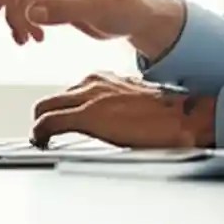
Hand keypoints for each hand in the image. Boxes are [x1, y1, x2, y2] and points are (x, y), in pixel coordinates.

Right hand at [0, 0, 183, 58]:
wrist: (140, 20)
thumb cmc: (127, 5)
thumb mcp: (99, 6)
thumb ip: (65, 8)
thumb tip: (33, 11)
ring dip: (15, 15)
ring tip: (23, 39)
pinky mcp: (56, 1)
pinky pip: (29, 9)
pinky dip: (25, 24)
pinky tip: (32, 40)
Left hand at [31, 72, 215, 148]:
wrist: (183, 117)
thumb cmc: (167, 114)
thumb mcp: (134, 101)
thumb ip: (116, 104)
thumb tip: (112, 121)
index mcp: (104, 79)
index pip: (68, 93)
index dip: (58, 111)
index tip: (57, 125)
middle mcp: (94, 83)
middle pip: (51, 98)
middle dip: (43, 117)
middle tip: (44, 135)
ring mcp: (89, 98)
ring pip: (45, 107)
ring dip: (41, 125)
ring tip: (43, 141)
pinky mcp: (87, 115)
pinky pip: (49, 122)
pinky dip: (40, 134)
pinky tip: (42, 144)